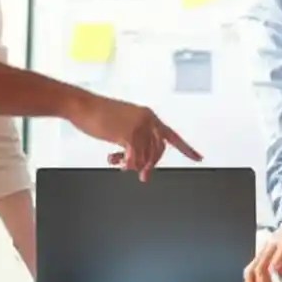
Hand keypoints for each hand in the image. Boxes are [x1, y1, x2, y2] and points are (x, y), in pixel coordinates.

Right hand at [71, 95, 201, 180]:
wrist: (82, 106)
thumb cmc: (97, 115)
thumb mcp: (122, 125)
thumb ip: (134, 140)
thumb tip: (140, 163)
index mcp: (148, 116)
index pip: (171, 136)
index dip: (186, 148)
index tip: (199, 158)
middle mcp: (148, 120)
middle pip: (158, 152)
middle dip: (150, 166)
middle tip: (142, 176)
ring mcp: (140, 127)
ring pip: (145, 158)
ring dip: (133, 165)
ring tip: (119, 162)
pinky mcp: (128, 134)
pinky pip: (134, 159)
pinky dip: (126, 164)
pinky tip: (115, 161)